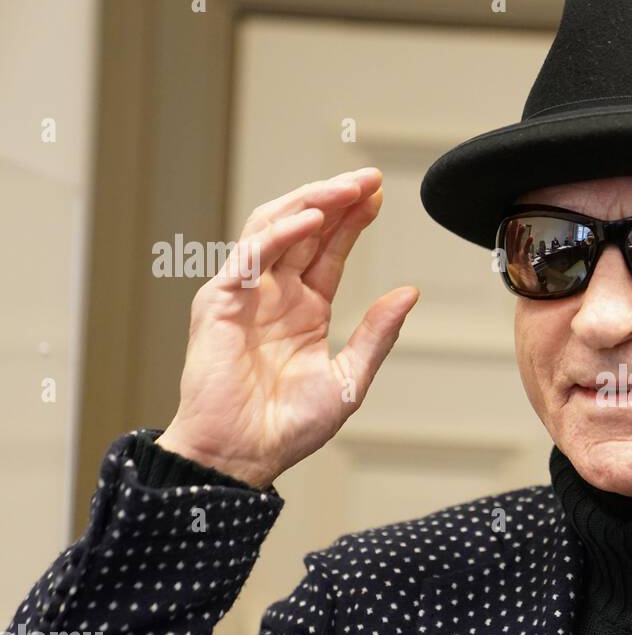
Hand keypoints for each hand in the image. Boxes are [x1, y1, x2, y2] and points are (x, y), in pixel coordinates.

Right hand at [156, 168, 418, 487]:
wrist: (242, 457)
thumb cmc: (288, 427)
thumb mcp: (350, 379)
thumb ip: (377, 334)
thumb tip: (409, 292)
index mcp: (303, 309)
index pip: (329, 249)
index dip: (353, 220)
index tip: (380, 195)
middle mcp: (274, 294)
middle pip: (305, 228)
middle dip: (337, 198)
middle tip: (370, 177)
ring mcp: (245, 294)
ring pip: (274, 228)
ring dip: (311, 203)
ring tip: (348, 187)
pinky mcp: (218, 302)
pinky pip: (250, 256)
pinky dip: (280, 233)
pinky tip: (313, 219)